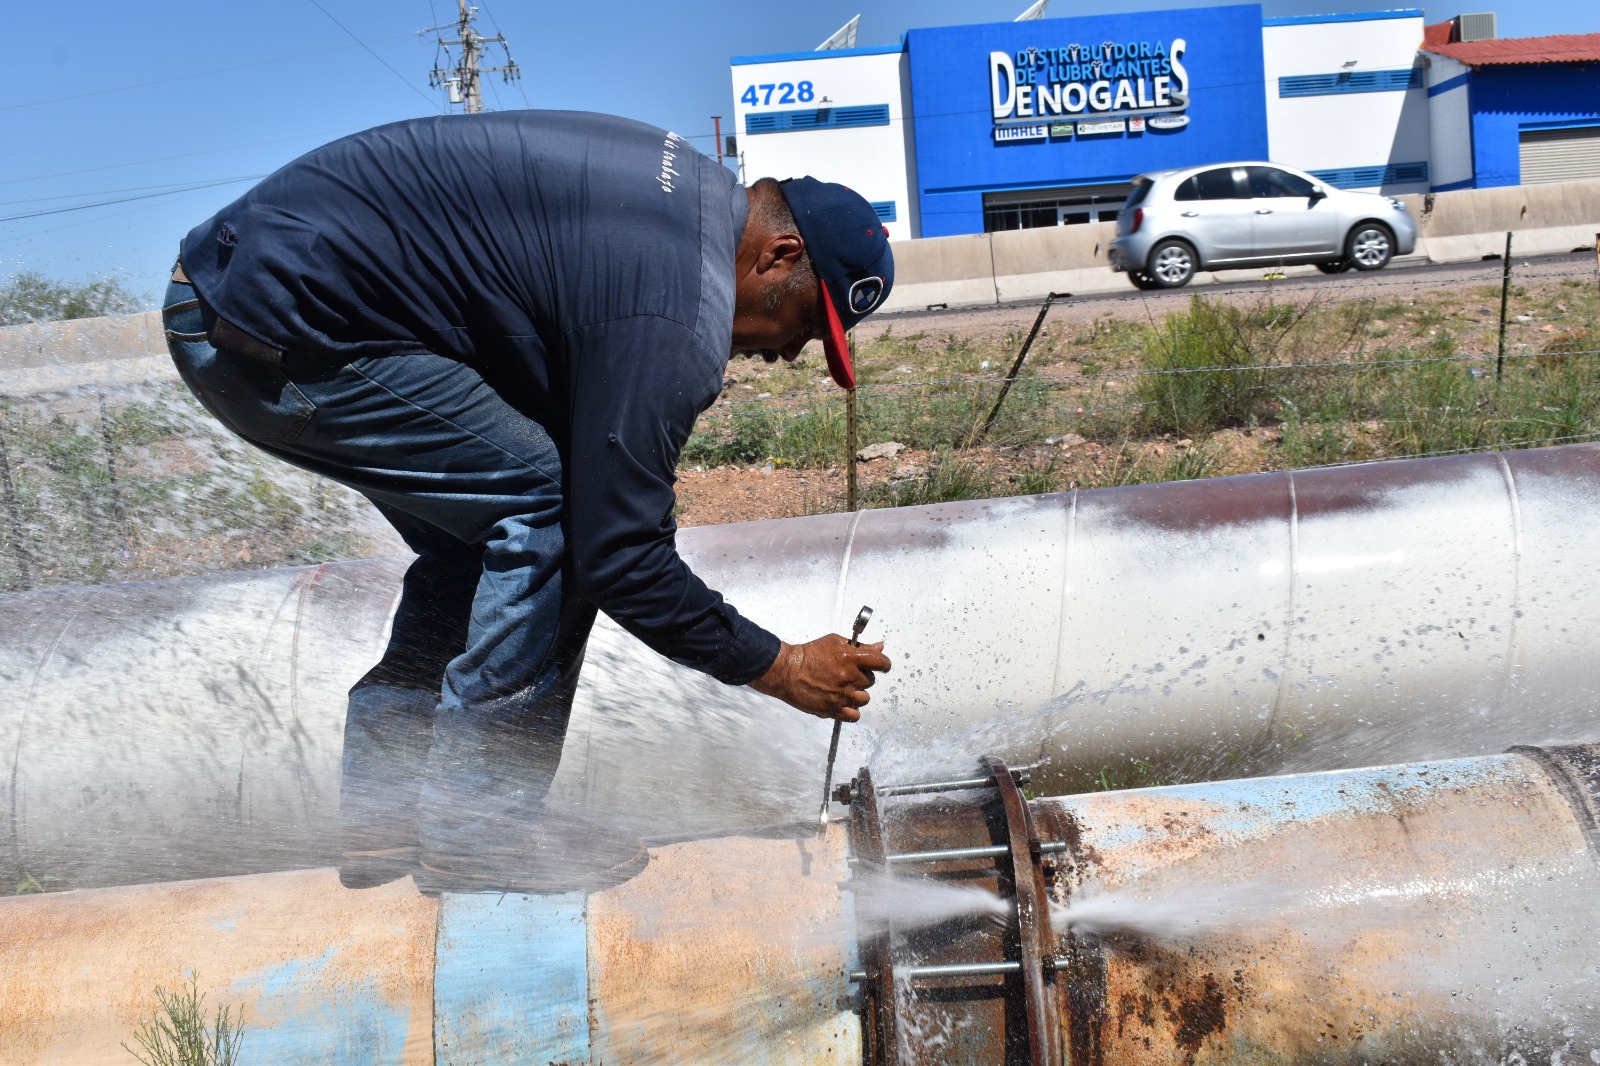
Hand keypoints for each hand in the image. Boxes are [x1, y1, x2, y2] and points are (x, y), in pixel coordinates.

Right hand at [750, 634, 890, 721]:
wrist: (787, 671)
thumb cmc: (808, 655)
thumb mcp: (835, 642)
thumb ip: (859, 646)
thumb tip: (878, 647)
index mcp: (850, 658)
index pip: (881, 662)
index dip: (884, 664)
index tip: (882, 666)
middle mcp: (848, 677)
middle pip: (871, 681)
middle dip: (863, 676)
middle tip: (849, 674)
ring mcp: (841, 695)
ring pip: (864, 699)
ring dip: (858, 693)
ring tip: (844, 688)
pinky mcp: (833, 709)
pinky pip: (854, 715)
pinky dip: (851, 710)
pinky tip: (843, 702)